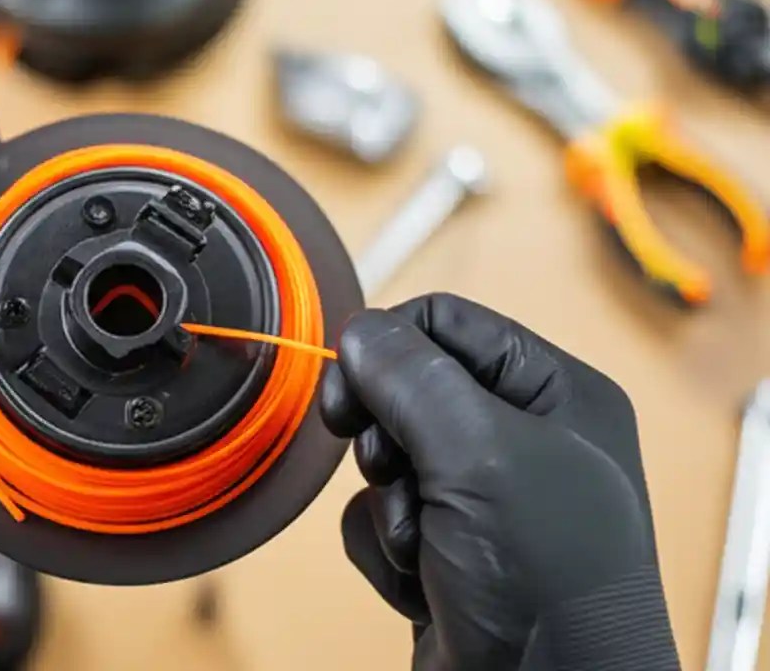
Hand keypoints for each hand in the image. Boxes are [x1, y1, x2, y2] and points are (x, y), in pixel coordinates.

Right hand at [320, 294, 677, 669]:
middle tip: (391, 467)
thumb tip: (359, 331)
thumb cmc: (548, 578)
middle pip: (406, 390)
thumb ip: (412, 379)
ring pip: (384, 459)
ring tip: (428, 543)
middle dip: (387, 438)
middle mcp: (520, 438)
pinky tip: (425, 581)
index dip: (390, 345)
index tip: (349, 384)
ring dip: (389, 505)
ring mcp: (481, 498)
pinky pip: (377, 518)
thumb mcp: (479, 454)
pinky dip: (386, 549)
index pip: (448, 324)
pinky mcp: (445, 547)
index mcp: (555, 393)